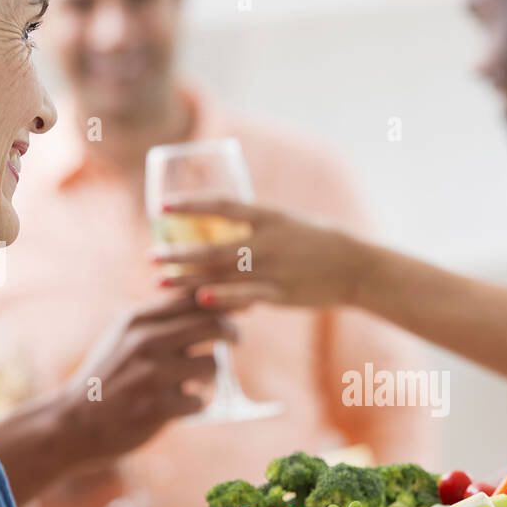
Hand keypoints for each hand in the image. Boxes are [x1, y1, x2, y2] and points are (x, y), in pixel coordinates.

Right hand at [56, 291, 235, 465]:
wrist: (76, 422)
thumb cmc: (108, 376)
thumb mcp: (123, 336)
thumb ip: (158, 317)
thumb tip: (202, 295)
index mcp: (137, 320)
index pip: (192, 298)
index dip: (223, 299)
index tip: (239, 305)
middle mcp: (145, 341)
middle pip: (211, 324)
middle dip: (231, 331)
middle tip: (236, 339)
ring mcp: (151, 374)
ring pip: (212, 364)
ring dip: (212, 374)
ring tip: (199, 380)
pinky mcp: (157, 407)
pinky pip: (200, 400)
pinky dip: (197, 403)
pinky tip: (184, 405)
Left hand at [148, 199, 369, 309]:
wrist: (355, 267)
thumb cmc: (319, 242)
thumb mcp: (287, 222)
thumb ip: (256, 225)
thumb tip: (226, 221)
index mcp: (268, 216)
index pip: (221, 206)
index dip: (190, 206)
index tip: (163, 208)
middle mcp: (267, 241)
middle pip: (212, 246)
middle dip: (178, 253)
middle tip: (151, 256)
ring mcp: (273, 268)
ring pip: (222, 273)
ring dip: (188, 278)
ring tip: (159, 280)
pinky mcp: (280, 293)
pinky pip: (246, 296)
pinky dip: (222, 298)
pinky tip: (199, 300)